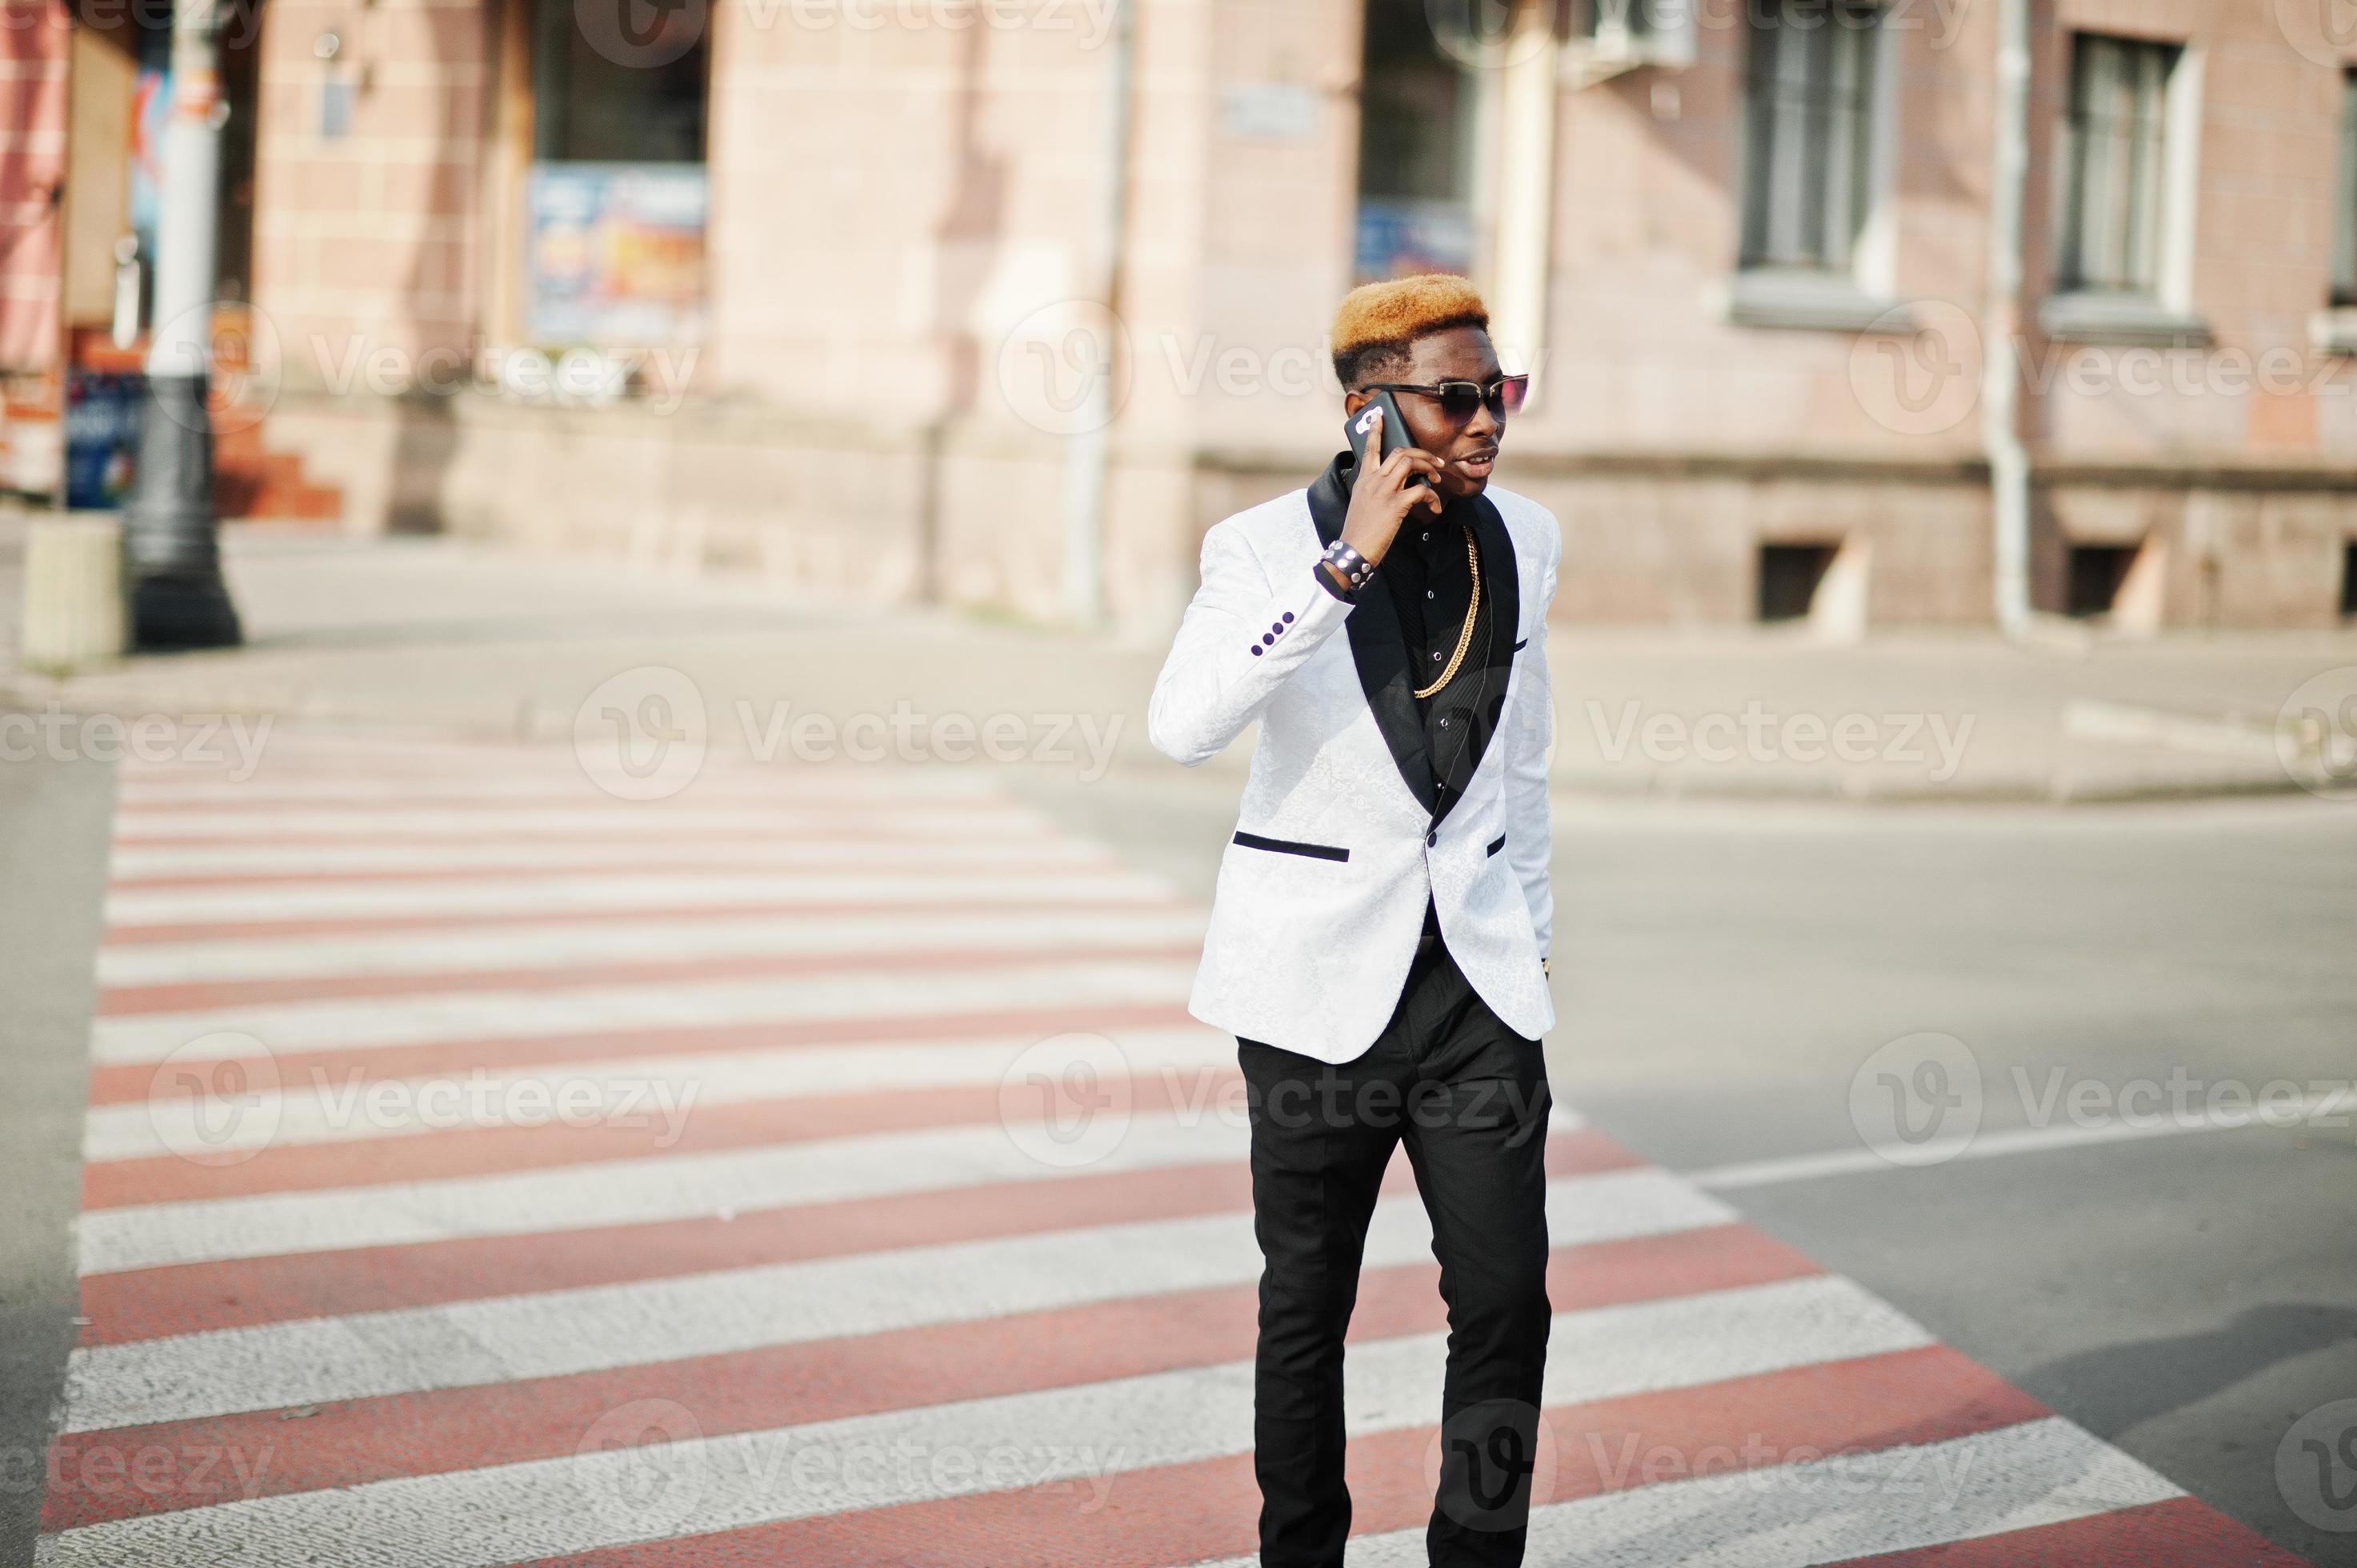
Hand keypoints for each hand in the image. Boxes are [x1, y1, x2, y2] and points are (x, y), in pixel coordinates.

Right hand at [1338, 407, 1443, 568]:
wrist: (1353, 549)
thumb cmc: (1359, 531)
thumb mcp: (1362, 504)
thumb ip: (1375, 491)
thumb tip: (1397, 487)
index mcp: (1364, 479)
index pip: (1370, 448)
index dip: (1376, 430)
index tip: (1380, 415)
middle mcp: (1374, 480)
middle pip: (1401, 452)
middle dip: (1423, 453)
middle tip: (1437, 463)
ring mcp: (1385, 490)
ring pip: (1411, 463)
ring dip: (1429, 467)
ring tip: (1438, 478)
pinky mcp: (1396, 504)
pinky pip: (1422, 490)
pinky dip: (1433, 497)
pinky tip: (1435, 508)